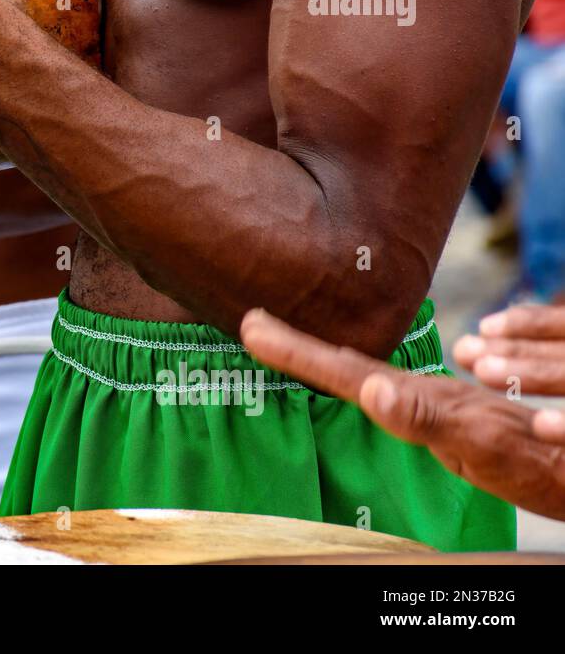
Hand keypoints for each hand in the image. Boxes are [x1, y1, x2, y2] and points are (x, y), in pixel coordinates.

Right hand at [239, 308, 564, 521]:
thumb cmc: (536, 464)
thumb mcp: (479, 445)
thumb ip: (423, 417)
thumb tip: (369, 389)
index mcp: (418, 399)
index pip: (343, 372)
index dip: (296, 351)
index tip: (253, 327)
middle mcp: (423, 396)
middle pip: (348, 367)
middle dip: (297, 348)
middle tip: (253, 325)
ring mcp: (436, 408)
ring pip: (367, 376)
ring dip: (321, 360)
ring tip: (285, 344)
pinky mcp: (449, 421)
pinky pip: (390, 395)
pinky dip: (359, 381)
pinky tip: (358, 381)